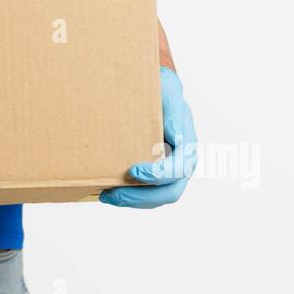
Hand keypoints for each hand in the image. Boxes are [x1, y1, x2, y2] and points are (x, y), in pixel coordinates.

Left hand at [101, 67, 196, 208]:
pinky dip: (129, 196)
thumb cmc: (163, 92)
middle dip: (141, 197)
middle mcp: (183, 164)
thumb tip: (176, 136)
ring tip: (106, 196)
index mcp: (188, 145)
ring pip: (157, 198)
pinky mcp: (157, 176)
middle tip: (113, 193)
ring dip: (132, 201)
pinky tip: (108, 191)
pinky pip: (147, 194)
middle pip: (170, 192)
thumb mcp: (168, 92)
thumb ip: (172, 110)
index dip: (158, 174)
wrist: (160, 94)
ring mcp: (171, 173)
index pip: (179, 168)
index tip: (133, 171)